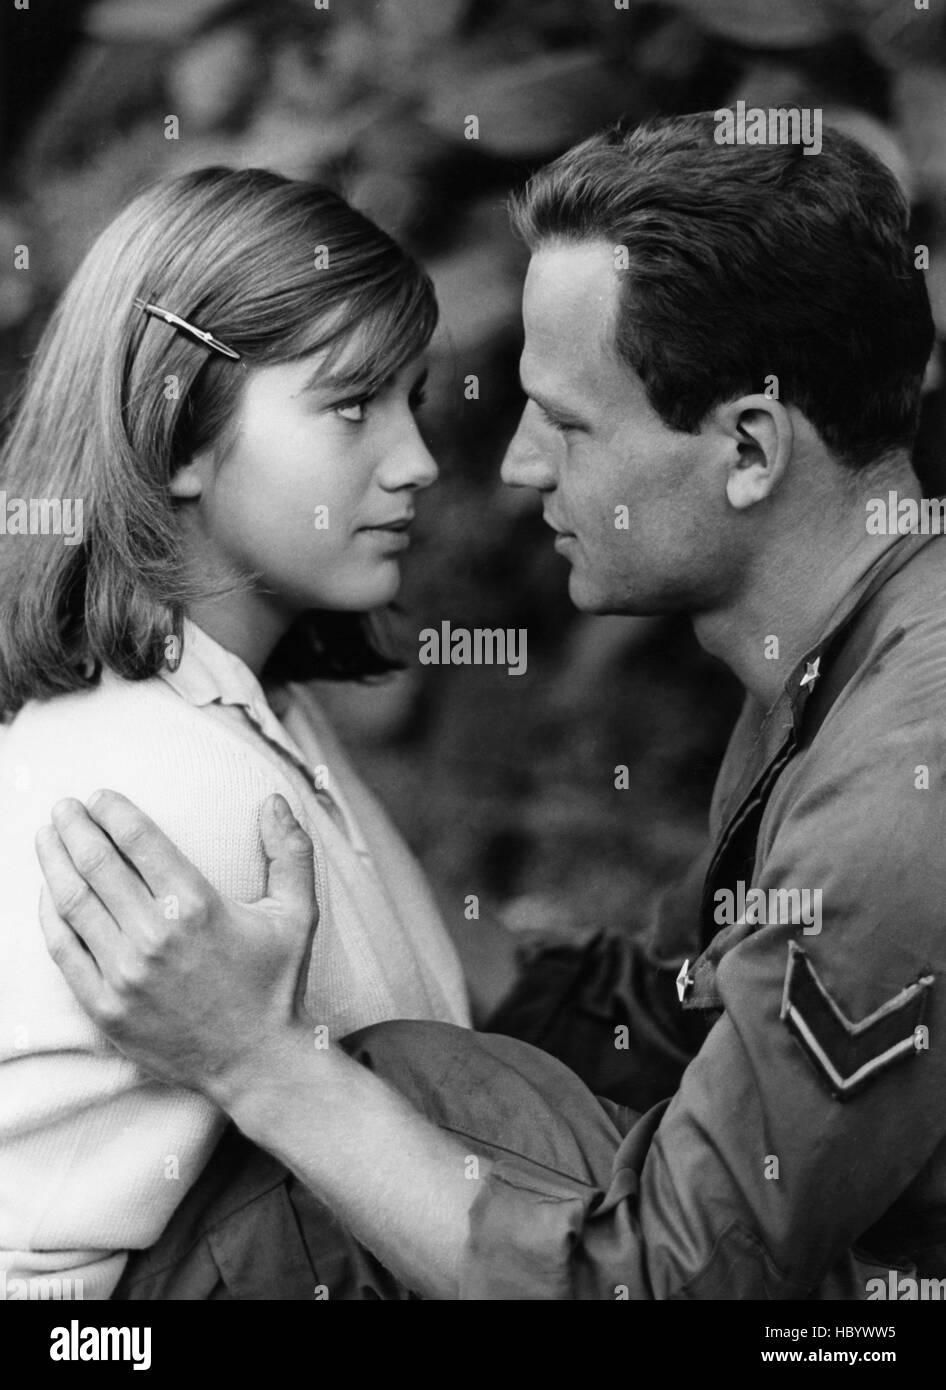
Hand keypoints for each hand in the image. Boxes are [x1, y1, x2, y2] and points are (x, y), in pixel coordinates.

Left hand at [35, 789, 318, 1098]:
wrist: (257, 1062)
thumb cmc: (276, 983)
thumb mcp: (297, 914)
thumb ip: (291, 852)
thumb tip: (276, 799)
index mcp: (198, 906)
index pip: (139, 840)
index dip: (112, 810)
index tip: (99, 796)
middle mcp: (155, 936)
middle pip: (97, 864)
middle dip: (74, 826)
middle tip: (63, 805)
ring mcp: (125, 974)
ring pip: (73, 902)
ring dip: (53, 862)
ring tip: (46, 837)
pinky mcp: (105, 1007)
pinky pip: (64, 951)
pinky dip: (49, 917)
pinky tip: (47, 894)